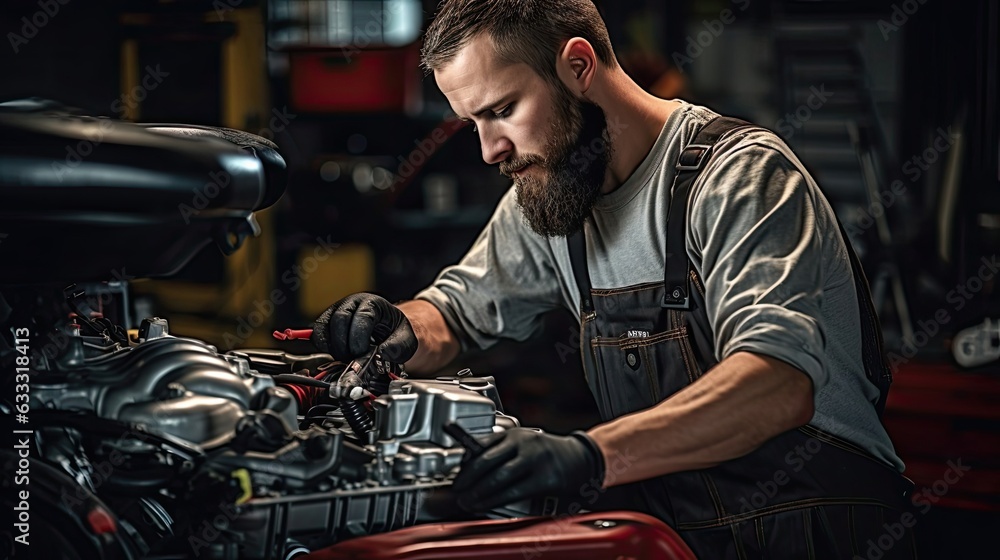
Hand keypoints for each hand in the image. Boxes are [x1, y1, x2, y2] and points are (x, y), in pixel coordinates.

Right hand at [312, 293, 416, 362]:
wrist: (387, 332)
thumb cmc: (395, 333)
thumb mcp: (406, 340)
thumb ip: (399, 347)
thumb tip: (384, 353)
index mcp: (373, 303)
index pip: (362, 316)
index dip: (359, 338)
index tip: (362, 353)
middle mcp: (352, 304)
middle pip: (339, 319)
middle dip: (345, 345)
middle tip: (354, 359)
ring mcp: (336, 312)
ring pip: (324, 327)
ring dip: (334, 348)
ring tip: (347, 359)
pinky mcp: (326, 324)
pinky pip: (318, 335)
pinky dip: (325, 348)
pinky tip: (338, 356)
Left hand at [451, 428, 605, 511]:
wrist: (579, 458)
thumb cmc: (545, 453)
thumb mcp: (521, 443)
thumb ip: (498, 450)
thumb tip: (467, 465)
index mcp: (514, 433)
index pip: (482, 444)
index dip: (464, 461)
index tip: (454, 474)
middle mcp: (523, 443)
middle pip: (487, 461)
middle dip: (468, 478)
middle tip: (457, 489)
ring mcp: (535, 460)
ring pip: (499, 478)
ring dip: (478, 493)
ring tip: (467, 501)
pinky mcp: (545, 478)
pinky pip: (514, 492)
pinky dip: (495, 500)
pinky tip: (485, 504)